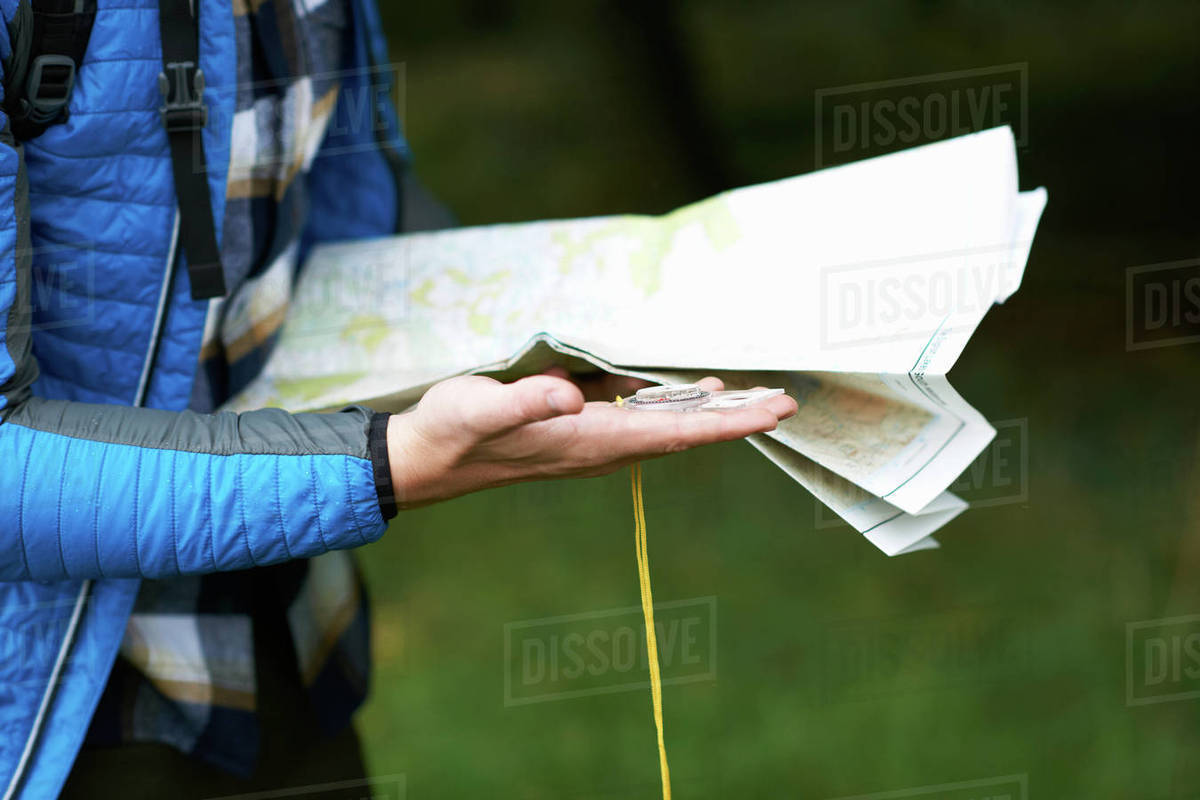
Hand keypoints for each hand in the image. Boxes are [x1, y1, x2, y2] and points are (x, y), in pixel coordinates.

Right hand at [386, 374, 797, 508]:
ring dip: (711, 411)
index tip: (771, 413)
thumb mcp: (484, 409)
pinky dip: (672, 401)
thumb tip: (571, 397)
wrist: (430, 458)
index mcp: (590, 440)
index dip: (726, 423)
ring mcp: (592, 436)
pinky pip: (639, 413)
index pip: (674, 433)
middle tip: (786, 401)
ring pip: (666, 423)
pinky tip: (688, 388)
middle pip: (683, 431)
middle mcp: (601, 443)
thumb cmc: (455, 432)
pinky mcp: (578, 424)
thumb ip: (526, 402)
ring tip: (754, 395)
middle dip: (735, 418)